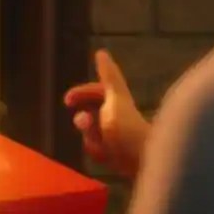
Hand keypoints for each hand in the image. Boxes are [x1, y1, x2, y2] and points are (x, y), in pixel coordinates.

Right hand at [64, 50, 150, 179]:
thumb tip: (101, 52)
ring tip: (97, 142)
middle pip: (93, 114)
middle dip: (83, 119)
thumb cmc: (129, 128)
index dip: (82, 92)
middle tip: (82, 123)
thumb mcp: (116, 99)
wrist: (147, 161)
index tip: (67, 100)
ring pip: (92, 134)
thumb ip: (109, 77)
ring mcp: (117, 139)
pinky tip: (103, 155)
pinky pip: (98, 152)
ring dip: (89, 136)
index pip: (98, 92)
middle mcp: (118, 119)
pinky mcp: (117, 158)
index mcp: (119, 103)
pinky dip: (96, 151)